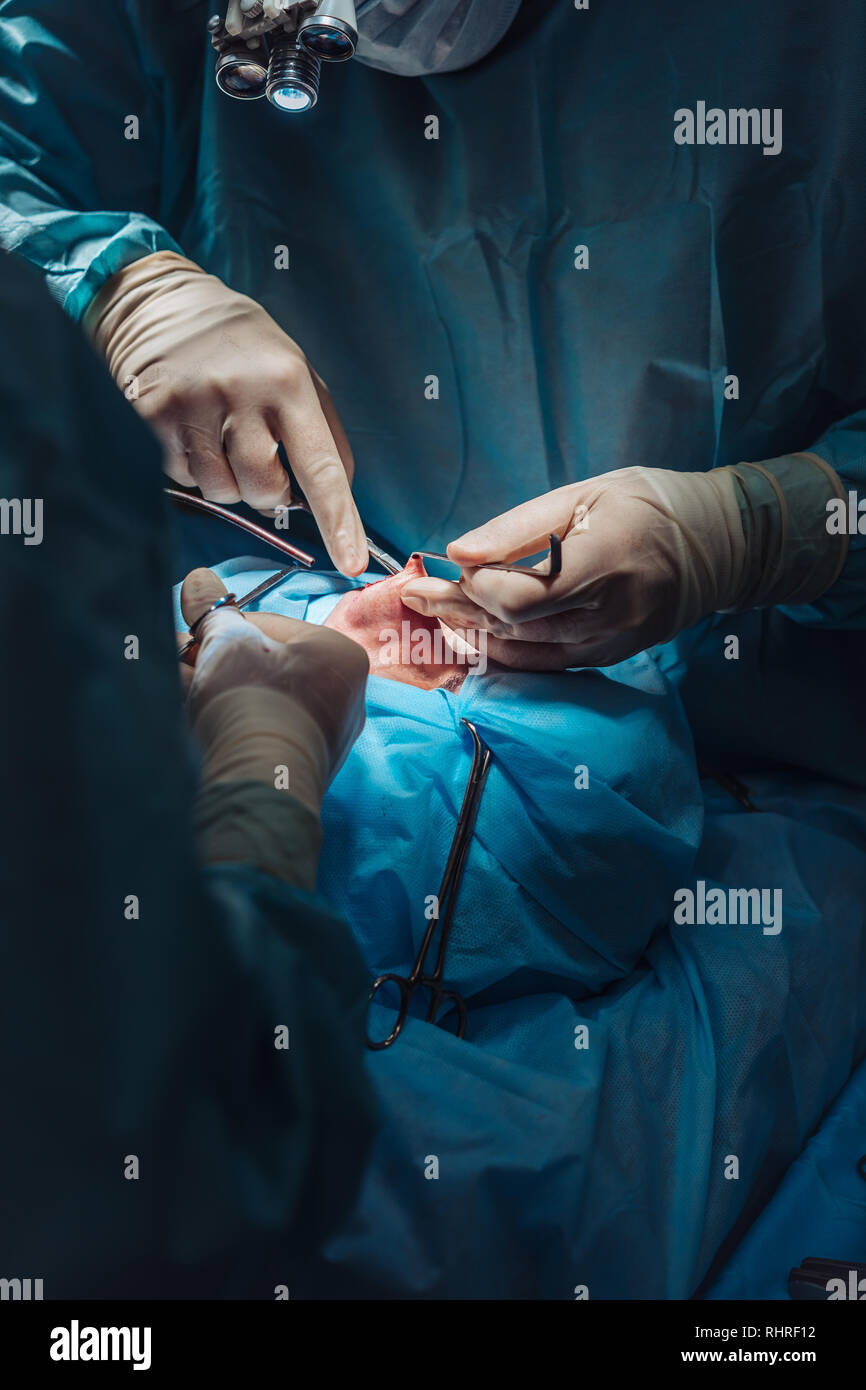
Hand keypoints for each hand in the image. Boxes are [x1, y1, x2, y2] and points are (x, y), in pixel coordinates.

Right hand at [87, 252, 368, 574]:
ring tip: (220, 436)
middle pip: (265, 491)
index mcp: (288, 381)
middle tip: (257, 456)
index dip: (339, 521)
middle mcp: (242, 393)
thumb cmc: (240, 344)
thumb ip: (321, 433)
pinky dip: (192, 468)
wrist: (160, 300)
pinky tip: (191, 431)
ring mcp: (193, 405)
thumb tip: (330, 499)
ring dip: (226, 480)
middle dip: (267, 492)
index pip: (321, 467)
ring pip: (222, 492)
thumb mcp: (296, 370)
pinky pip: (183, 477)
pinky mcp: (152, 417)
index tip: (352, 563)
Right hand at [179, 568, 368, 804]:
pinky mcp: (299, 766)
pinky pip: (260, 730)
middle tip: (176, 658)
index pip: (271, 626)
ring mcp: (322, 735)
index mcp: (338, 654)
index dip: (222, 626)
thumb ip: (212, 611)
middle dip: (213, 659)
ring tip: (174, 685)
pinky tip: (190, 715)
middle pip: (263, 665)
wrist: (259, 782)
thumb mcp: (226, 642)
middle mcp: (341, 695)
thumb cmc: (253, 700)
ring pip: (257, 698)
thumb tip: (199, 579)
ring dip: (213, 688)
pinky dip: (227, 719)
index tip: (189, 634)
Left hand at [400, 468, 750, 668]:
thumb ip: (518, 529)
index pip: (520, 595)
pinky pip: (549, 663)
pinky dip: (508, 650)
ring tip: (439, 610)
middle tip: (418, 592)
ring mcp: (615, 640)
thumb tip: (459, 553)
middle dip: (459, 609)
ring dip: (476, 631)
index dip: (471, 588)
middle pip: (515, 624)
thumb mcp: (582, 495)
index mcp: (605, 559)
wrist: (718, 542)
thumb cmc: (646, 504)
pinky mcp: (613, 655)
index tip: (438, 569)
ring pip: (527, 649)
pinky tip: (479, 634)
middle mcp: (612, 610)